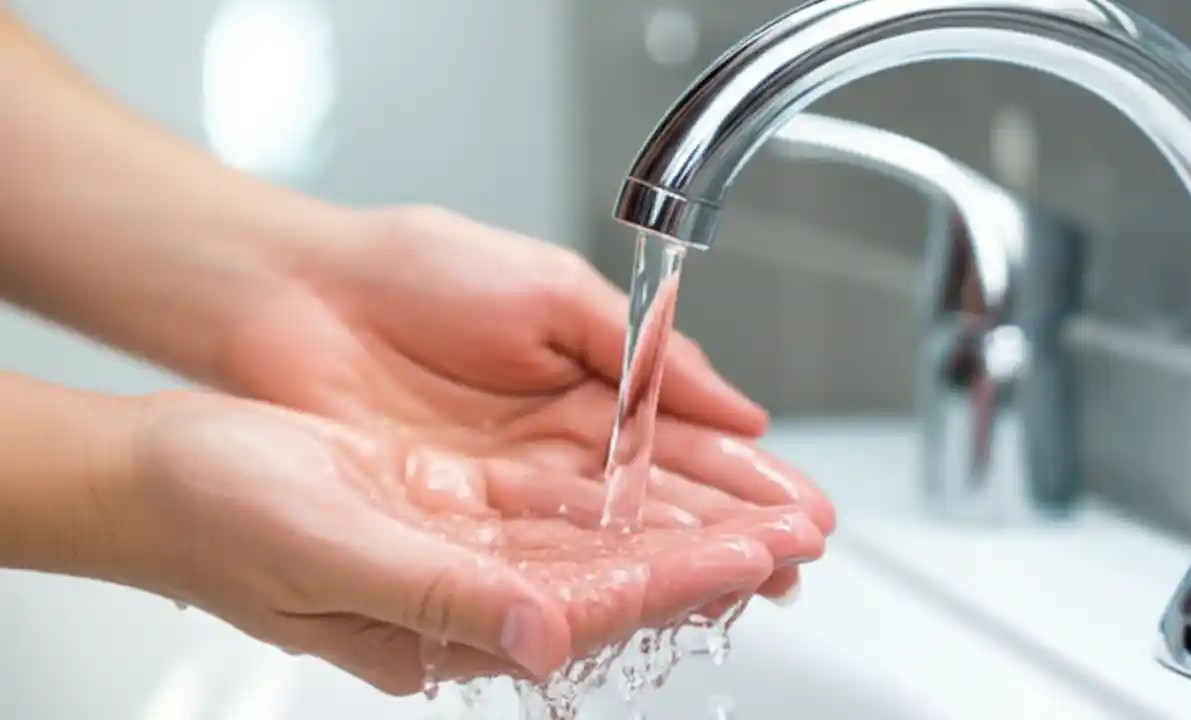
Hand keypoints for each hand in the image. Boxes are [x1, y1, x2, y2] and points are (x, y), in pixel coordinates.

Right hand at [109, 392, 823, 694]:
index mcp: (442, 624)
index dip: (678, 578)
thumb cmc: (215, 519)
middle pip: (614, 579)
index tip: (756, 556)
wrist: (159, 473)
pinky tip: (672, 479)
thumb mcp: (326, 552)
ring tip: (763, 511)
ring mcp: (464, 546)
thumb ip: (440, 598)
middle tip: (799, 536)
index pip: (589, 607)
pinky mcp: (452, 501)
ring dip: (681, 522)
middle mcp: (467, 592)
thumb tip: (541, 639)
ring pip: (598, 538)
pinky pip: (553, 499)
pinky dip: (619, 489)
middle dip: (709, 556)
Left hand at [220, 207, 835, 573]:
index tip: (800, 509)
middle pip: (659, 506)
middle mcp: (554, 451)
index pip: (685, 444)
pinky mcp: (454, 528)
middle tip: (796, 562)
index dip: (746, 479)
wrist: (296, 293)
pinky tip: (650, 594)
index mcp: (585, 387)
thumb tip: (734, 404)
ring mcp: (507, 494)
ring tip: (751, 585)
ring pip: (609, 540)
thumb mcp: (547, 289)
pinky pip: (537, 559)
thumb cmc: (411, 271)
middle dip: (734, 533)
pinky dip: (596, 578)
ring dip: (682, 563)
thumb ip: (638, 348)